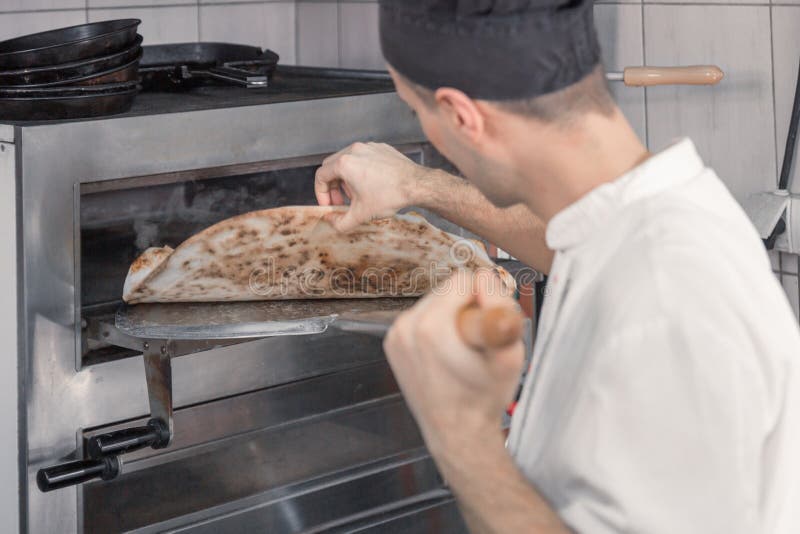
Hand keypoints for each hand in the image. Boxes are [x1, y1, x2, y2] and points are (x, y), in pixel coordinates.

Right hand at [314, 142, 429, 231]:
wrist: (417, 185)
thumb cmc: (388, 197)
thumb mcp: (360, 215)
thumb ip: (340, 223)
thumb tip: (329, 221)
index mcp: (345, 164)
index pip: (320, 176)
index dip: (321, 194)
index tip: (330, 206)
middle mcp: (354, 150)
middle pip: (332, 167)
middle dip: (333, 187)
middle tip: (342, 202)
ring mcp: (368, 147)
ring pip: (347, 161)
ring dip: (346, 180)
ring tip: (358, 195)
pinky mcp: (380, 148)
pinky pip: (363, 158)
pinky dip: (360, 171)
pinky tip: (371, 185)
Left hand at [383, 271, 524, 456]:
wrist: (458, 432)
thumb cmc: (483, 399)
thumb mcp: (509, 355)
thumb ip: (501, 308)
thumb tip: (487, 278)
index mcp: (432, 327)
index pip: (465, 279)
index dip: (485, 297)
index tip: (487, 324)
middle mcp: (407, 327)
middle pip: (447, 288)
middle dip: (467, 306)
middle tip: (475, 340)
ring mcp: (396, 335)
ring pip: (434, 301)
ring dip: (451, 316)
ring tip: (460, 349)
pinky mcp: (393, 342)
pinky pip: (421, 317)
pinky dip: (436, 327)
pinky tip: (444, 353)